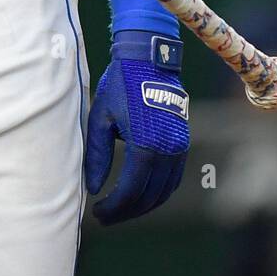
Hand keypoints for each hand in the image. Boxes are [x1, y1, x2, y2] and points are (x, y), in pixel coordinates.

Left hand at [85, 31, 188, 224]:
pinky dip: (158, 192)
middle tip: (105, 216)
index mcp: (145, 146)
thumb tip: (93, 188)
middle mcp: (167, 150)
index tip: (97, 213)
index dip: (113, 207)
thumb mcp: (100, 117)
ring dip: (143, 205)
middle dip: (126, 211)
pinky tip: (141, 194)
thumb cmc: (119, 85)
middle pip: (148, 197)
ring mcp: (179, 147)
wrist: (148, 59)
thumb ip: (97, 155)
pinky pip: (173, 178)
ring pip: (164, 192)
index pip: (130, 191)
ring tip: (120, 209)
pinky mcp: (183, 142)